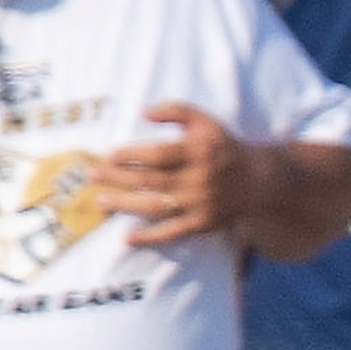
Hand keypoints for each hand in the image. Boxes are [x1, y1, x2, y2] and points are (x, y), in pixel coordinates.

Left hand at [100, 101, 264, 246]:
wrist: (257, 180)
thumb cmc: (223, 147)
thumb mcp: (205, 121)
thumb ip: (176, 111)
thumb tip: (143, 112)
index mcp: (198, 151)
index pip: (158, 155)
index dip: (132, 155)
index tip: (110, 155)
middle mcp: (199, 178)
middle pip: (150, 180)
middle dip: (118, 178)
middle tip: (93, 176)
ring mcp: (200, 204)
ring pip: (156, 206)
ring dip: (126, 205)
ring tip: (102, 201)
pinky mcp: (202, 224)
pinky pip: (172, 232)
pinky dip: (149, 237)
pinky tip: (127, 237)